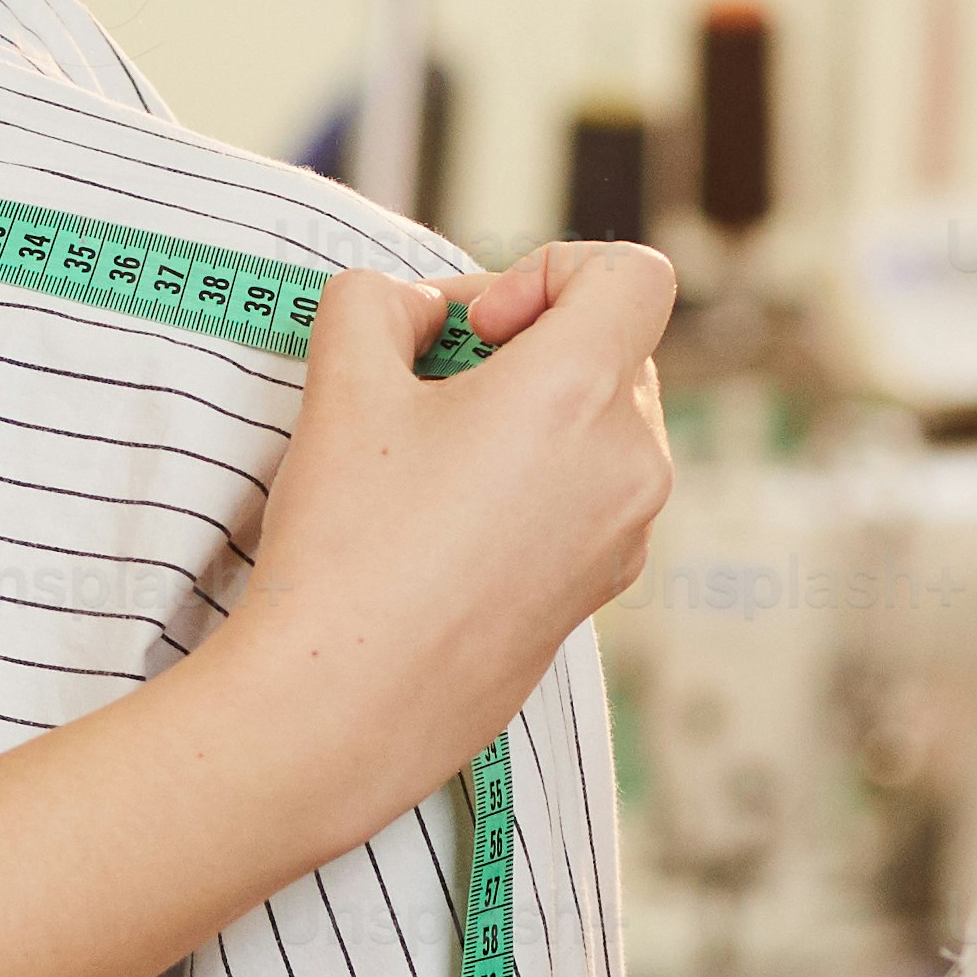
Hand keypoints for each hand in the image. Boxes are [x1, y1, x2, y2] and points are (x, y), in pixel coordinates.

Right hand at [201, 242, 676, 845]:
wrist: (342, 706)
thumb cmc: (346, 546)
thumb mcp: (340, 382)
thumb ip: (377, 303)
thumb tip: (419, 314)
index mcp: (584, 394)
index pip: (636, 275)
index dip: (551, 270)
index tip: (475, 330)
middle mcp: (632, 463)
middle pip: (614, 349)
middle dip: (528, 344)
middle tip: (431, 386)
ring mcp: (626, 535)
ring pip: (601, 426)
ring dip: (529, 415)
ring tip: (431, 464)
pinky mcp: (601, 590)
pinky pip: (589, 496)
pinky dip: (535, 482)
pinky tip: (446, 527)